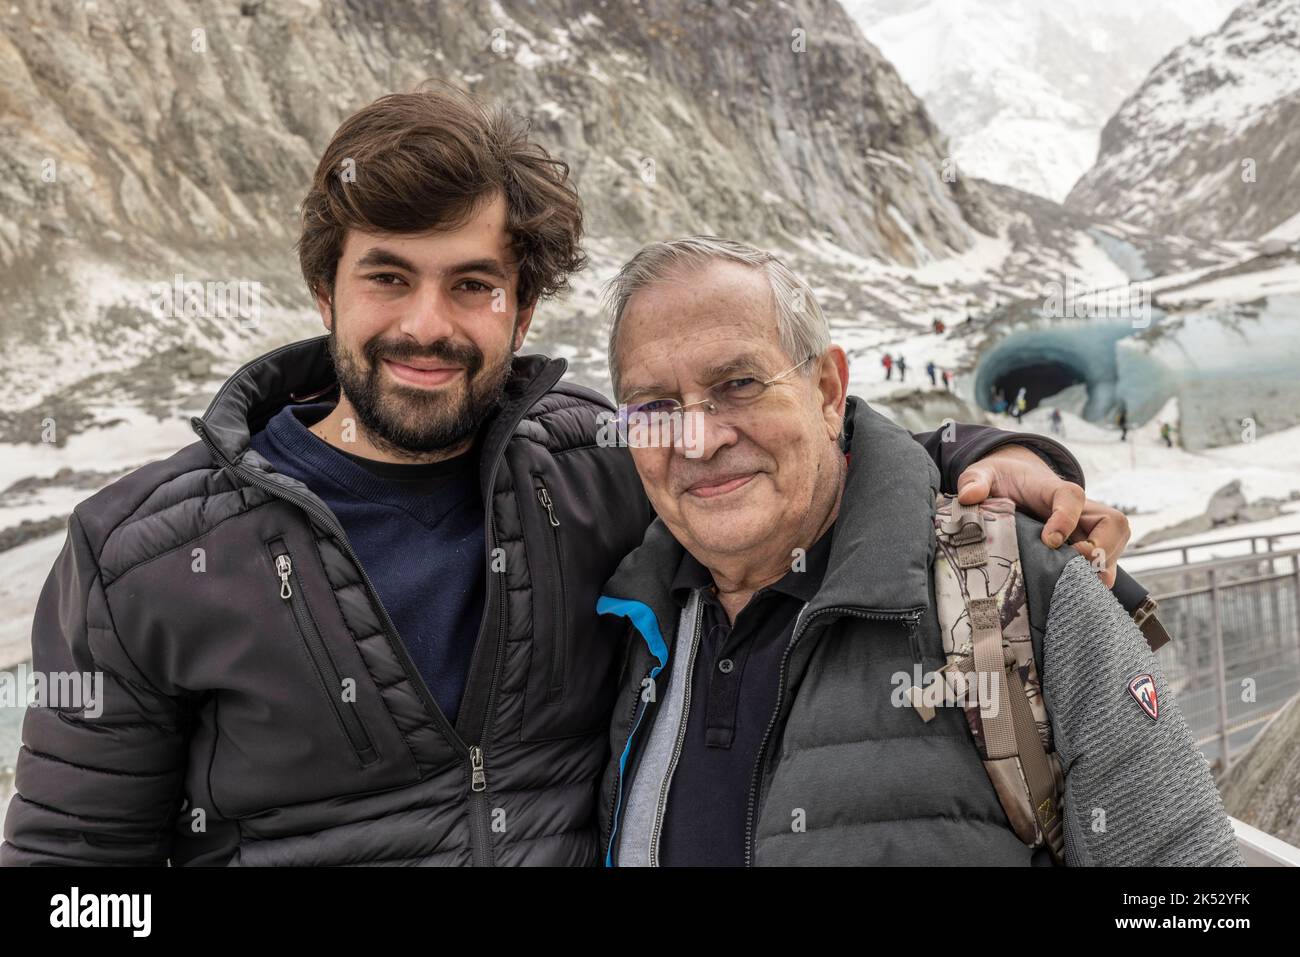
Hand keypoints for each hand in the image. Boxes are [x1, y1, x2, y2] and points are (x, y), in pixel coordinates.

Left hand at [956, 445, 1130, 587]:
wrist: (1013, 482)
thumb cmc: (1001, 480)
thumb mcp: (983, 473)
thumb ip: (974, 481)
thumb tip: (969, 495)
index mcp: (1052, 489)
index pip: (1072, 497)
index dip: (1066, 518)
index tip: (1049, 540)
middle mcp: (1079, 510)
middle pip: (1112, 523)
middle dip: (1101, 549)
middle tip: (1075, 568)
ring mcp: (1086, 529)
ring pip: (1115, 545)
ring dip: (1104, 568)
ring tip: (1080, 586)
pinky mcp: (1085, 547)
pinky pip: (1106, 563)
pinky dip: (1098, 580)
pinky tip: (1077, 594)